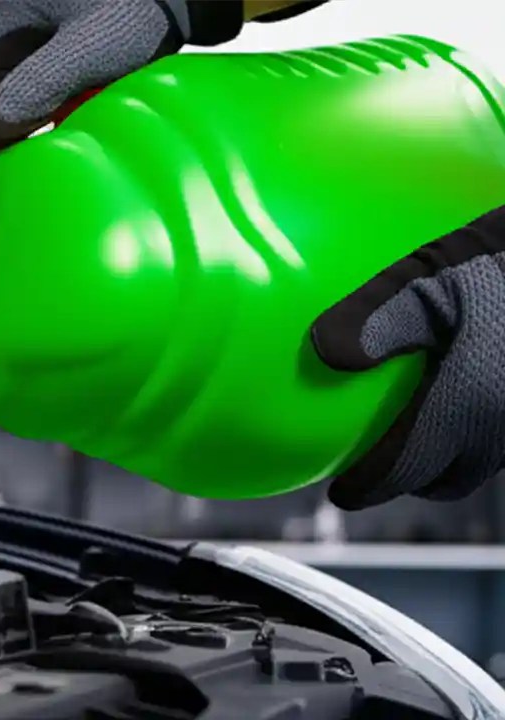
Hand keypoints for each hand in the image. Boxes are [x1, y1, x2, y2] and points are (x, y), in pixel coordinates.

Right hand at [0, 0, 324, 174]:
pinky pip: (33, 102)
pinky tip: (68, 132)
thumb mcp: (89, 47)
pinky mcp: (57, 62)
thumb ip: (37, 85)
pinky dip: (42, 124)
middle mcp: (7, 39)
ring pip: (0, 105)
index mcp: (1, 28)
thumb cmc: (139, 4)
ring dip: (14, 136)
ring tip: (40, 156)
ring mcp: (31, 50)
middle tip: (10, 175)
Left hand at [311, 206, 504, 509]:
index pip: (405, 470)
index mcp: (465, 407)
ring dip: (450, 457)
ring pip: (484, 461)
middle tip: (379, 461)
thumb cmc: (503, 265)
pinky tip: (466, 393)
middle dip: (410, 478)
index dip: (368, 487)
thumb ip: (374, 319)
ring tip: (419, 432)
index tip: (341, 493)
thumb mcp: (430, 279)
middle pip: (448, 478)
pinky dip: (481, 431)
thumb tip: (323, 351)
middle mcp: (501, 429)